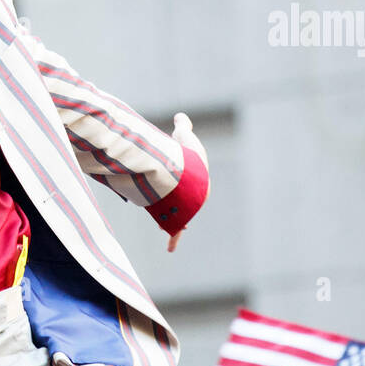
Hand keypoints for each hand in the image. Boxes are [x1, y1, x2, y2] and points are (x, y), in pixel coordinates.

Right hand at [166, 113, 207, 252]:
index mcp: (198, 180)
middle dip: (179, 204)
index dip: (182, 180)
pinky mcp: (179, 221)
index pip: (190, 181)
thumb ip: (183, 126)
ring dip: (176, 222)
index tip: (177, 181)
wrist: (188, 179)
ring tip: (166, 223)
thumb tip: (181, 116)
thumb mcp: (184, 137)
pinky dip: (173, 240)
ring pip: (180, 218)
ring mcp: (187, 210)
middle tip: (171, 204)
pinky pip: (175, 232)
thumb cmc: (186, 157)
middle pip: (186, 202)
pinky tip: (171, 249)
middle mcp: (195, 197)